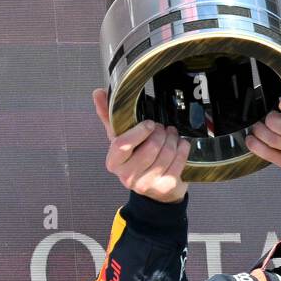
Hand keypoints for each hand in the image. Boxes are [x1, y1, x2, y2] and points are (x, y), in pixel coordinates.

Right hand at [92, 88, 189, 202]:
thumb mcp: (121, 138)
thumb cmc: (136, 158)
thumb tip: (98, 93)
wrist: (154, 187)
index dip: (139, 131)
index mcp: (113, 162)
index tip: (149, 123)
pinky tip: (180, 145)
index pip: (122, 144)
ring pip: (166, 153)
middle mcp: (127, 176)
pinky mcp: (165, 187)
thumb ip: (109, 116)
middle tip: (163, 128)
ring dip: (172, 139)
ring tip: (171, 134)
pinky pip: (178, 161)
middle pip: (150, 148)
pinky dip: (182, 149)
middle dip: (161, 133)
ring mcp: (146, 184)